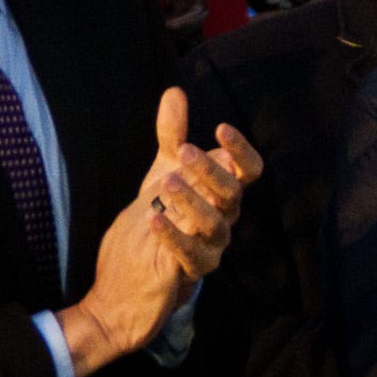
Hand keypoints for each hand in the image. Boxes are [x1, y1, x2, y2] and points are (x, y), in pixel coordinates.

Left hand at [59, 89, 260, 371]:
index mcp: (219, 195)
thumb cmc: (154, 225)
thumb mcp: (159, 175)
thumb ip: (170, 135)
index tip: (221, 128)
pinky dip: (174, 237)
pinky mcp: (190, 274)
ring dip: (193, 201)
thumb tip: (176, 92)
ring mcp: (210, 248)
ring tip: (167, 183)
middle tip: (183, 152)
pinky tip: (154, 221)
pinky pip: (192, 256)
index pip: (247, 171)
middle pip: (233, 194)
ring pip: (216, 224)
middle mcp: (222, 220)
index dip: (241, 151)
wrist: (129, 283)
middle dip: (211, 171)